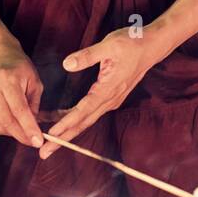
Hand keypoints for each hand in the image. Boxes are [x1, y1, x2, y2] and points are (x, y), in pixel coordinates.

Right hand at [0, 38, 43, 147]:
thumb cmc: (19, 68)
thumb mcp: (34, 81)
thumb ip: (34, 105)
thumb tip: (33, 129)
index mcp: (9, 79)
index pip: (19, 110)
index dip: (29, 128)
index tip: (38, 142)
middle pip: (6, 120)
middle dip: (21, 135)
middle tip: (32, 141)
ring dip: (11, 133)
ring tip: (21, 128)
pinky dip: (0, 130)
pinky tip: (8, 124)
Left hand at [37, 28, 161, 158]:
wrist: (153, 46)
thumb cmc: (132, 43)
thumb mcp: (109, 45)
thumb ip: (87, 56)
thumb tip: (67, 64)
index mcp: (108, 89)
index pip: (83, 111)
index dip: (66, 124)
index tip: (51, 134)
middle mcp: (110, 99)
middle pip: (83, 123)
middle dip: (63, 139)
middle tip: (45, 152)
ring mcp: (112, 99)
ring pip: (87, 120)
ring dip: (69, 131)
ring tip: (50, 140)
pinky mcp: (112, 96)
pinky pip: (91, 112)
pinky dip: (76, 119)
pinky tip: (64, 119)